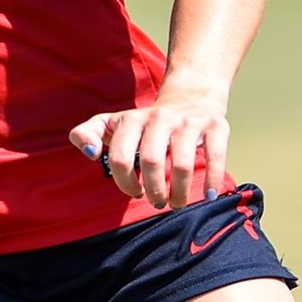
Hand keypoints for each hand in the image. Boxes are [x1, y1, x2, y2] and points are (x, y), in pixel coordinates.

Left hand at [68, 89, 229, 209]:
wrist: (190, 97)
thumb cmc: (144, 123)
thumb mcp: (111, 124)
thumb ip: (86, 134)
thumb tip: (91, 154)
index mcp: (131, 119)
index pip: (119, 156)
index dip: (124, 182)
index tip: (135, 192)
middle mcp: (159, 117)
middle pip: (151, 160)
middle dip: (153, 190)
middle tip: (157, 203)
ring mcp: (188, 122)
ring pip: (182, 163)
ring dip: (180, 192)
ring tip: (177, 203)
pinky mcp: (215, 126)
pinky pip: (215, 156)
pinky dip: (213, 180)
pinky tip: (209, 196)